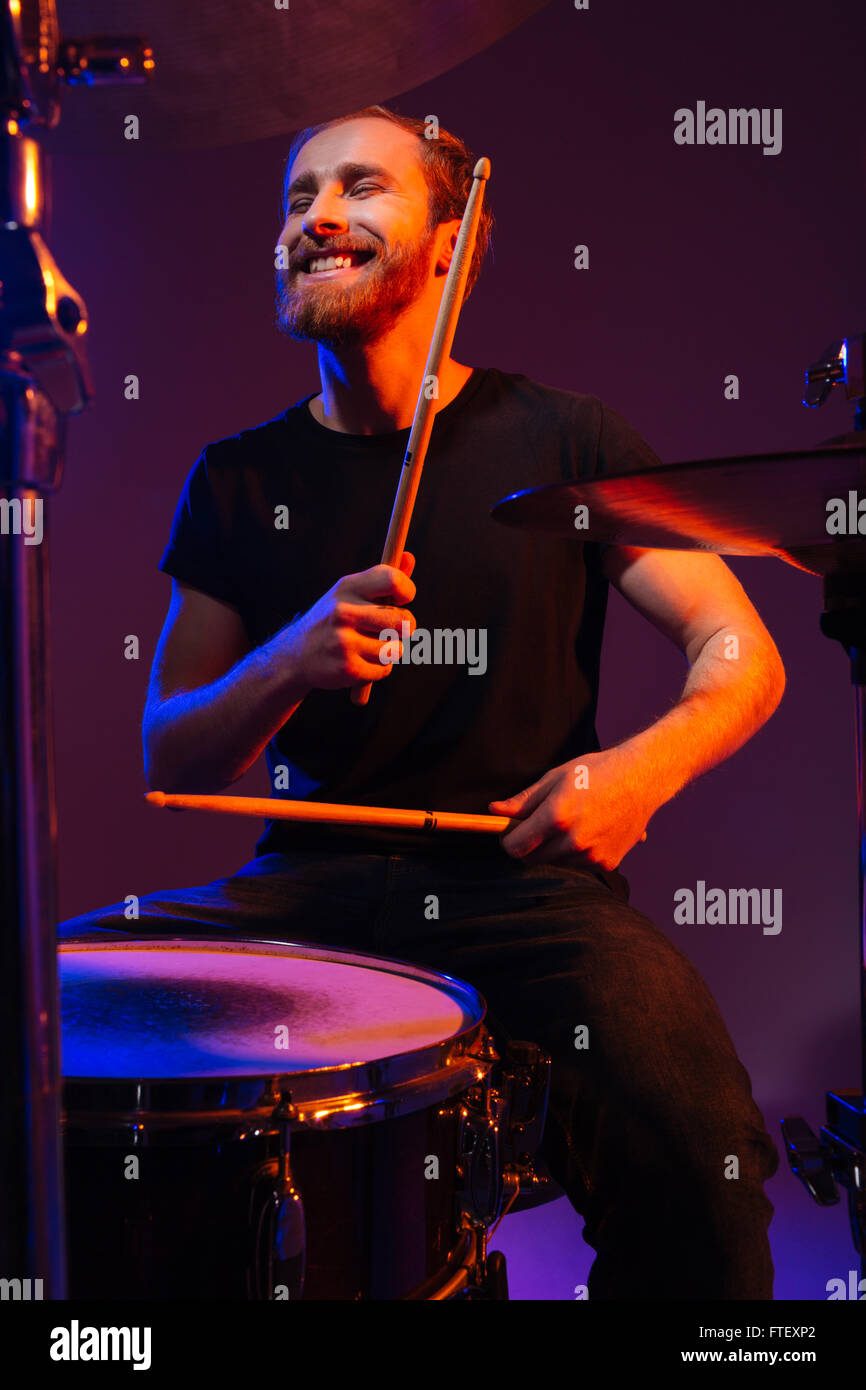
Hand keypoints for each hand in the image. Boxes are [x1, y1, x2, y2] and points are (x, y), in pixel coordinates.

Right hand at [282, 552, 415, 691]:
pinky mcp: (346, 668)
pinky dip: (379, 668)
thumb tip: (409, 557)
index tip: (402, 600)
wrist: (296, 654)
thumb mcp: (351, 593)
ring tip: (369, 646)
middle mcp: (343, 611)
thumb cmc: (333, 619)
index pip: (393, 580)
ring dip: (390, 651)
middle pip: (403, 620)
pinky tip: (361, 661)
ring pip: (396, 648)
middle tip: (393, 629)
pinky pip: (385, 669)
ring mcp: (343, 641)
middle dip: (405, 627)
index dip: (407, 591)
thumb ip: (382, 579)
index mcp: (347, 587)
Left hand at [488, 746, 653, 869]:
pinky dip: (577, 852)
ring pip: (556, 861)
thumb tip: (495, 811)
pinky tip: (591, 828)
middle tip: (541, 823)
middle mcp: (573, 841)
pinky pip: (579, 863)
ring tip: (573, 820)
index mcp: (556, 817)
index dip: (508, 840)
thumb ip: (524, 800)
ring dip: (555, 848)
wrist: (642, 779)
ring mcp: (591, 855)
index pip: (516, 847)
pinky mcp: (607, 862)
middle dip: (530, 844)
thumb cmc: (597, 772)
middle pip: (532, 858)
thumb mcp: (556, 778)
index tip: (510, 832)